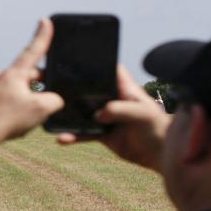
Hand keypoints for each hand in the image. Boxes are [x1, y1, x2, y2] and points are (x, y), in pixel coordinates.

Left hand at [0, 19, 66, 146]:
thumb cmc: (5, 121)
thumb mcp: (40, 110)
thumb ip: (54, 100)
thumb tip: (54, 99)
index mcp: (14, 73)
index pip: (33, 50)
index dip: (42, 36)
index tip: (44, 20)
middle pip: (24, 75)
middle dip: (36, 85)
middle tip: (43, 102)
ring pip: (12, 89)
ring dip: (21, 99)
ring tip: (22, 119)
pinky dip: (7, 109)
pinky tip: (8, 123)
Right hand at [55, 65, 170, 171]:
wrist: (160, 152)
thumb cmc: (157, 126)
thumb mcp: (142, 113)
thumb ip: (121, 110)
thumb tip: (99, 114)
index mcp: (123, 87)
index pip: (106, 69)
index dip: (92, 62)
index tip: (72, 58)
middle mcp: (112, 99)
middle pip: (88, 90)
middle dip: (72, 89)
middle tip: (51, 87)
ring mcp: (106, 116)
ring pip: (83, 113)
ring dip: (69, 115)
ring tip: (51, 115)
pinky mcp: (103, 134)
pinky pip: (85, 133)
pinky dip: (73, 136)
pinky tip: (62, 139)